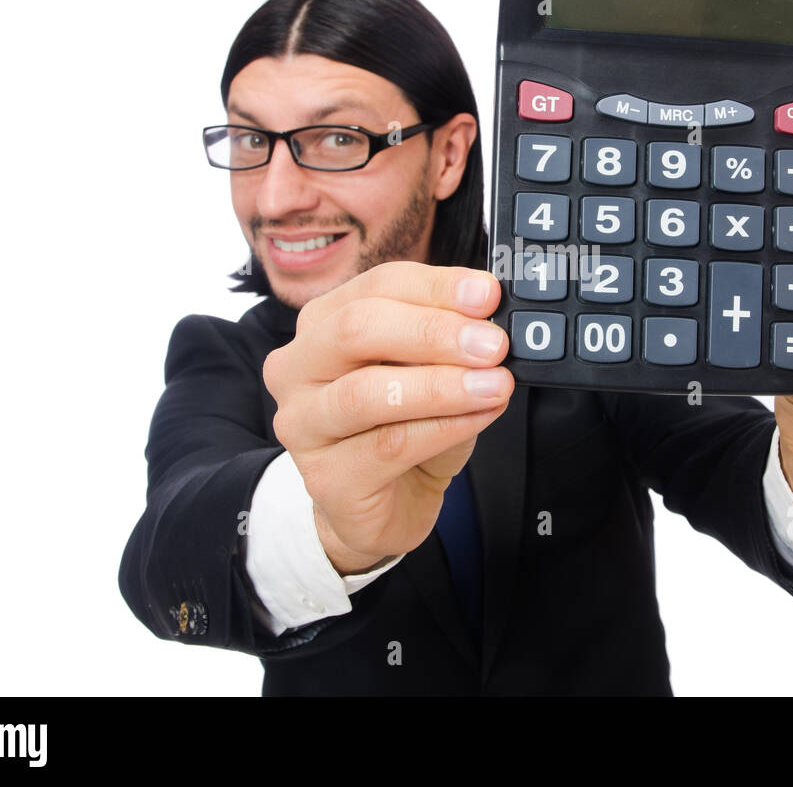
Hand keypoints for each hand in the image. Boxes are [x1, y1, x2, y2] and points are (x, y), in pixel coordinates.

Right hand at [261, 261, 512, 571]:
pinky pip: (388, 446)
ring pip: (368, 393)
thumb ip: (451, 341)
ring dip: (441, 386)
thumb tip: (491, 319)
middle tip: (492, 344)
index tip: (487, 295)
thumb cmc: (405, 428)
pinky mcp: (324, 478)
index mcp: (322, 323)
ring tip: (494, 385)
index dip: (436, 287)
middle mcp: (298, 368)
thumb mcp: (431, 371)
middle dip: (434, 332)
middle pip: (358, 330)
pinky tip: (478, 418)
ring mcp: (302, 424)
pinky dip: (443, 428)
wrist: (386, 507)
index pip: (377, 286)